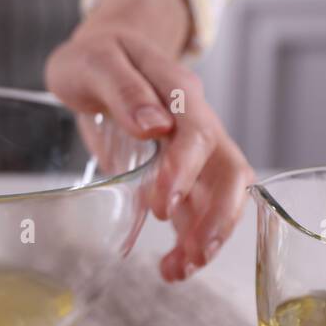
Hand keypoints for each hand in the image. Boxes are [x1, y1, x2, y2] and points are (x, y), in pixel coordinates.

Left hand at [45, 0, 253, 281]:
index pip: (196, 133)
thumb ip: (124, 90)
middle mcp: (197, 123)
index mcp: (178, 92)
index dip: (184, 171)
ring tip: (178, 271)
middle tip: (188, 254)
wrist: (99, 54)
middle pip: (229, 172)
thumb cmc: (96, 55)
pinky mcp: (180, 173)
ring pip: (221, 197)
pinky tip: (173, 267)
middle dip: (215, 218)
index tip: (158, 204)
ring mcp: (193, 151)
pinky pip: (197, 209)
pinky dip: (190, 241)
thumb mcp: (96, 62)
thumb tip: (155, 124)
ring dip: (208, 237)